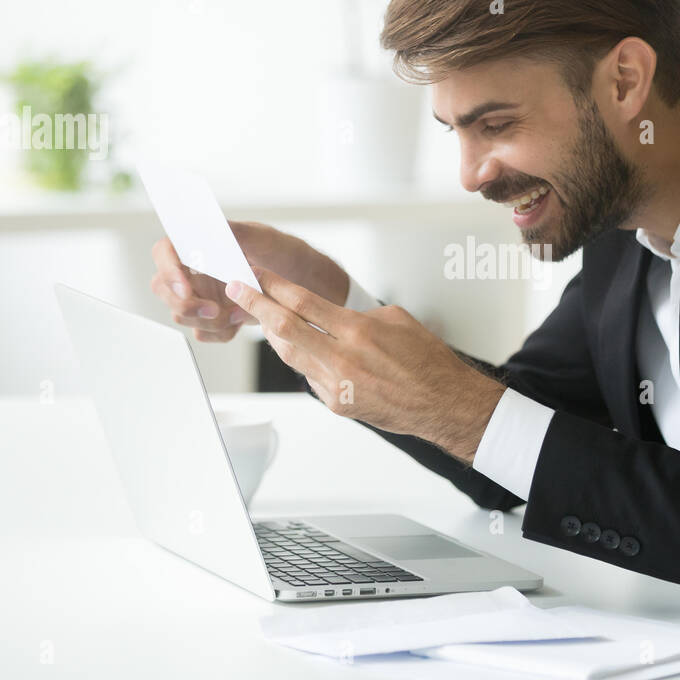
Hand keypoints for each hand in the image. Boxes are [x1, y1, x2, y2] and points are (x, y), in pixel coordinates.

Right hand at [149, 221, 350, 342]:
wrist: (305, 284)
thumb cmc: (286, 254)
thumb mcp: (267, 239)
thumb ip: (239, 233)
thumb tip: (215, 227)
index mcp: (201, 244)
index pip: (165, 252)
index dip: (168, 268)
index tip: (186, 284)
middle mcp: (196, 270)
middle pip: (164, 288)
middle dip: (185, 303)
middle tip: (214, 309)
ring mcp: (203, 295)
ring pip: (182, 314)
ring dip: (208, 320)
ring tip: (238, 313)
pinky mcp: (215, 317)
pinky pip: (203, 332)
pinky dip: (220, 332)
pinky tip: (242, 321)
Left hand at [225, 267, 504, 463]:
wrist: (443, 403)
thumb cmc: (427, 361)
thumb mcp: (396, 320)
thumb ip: (356, 315)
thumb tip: (329, 313)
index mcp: (359, 331)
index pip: (304, 302)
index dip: (275, 286)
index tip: (258, 276)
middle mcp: (344, 358)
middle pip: (285, 328)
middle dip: (256, 306)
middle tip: (237, 290)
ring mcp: (337, 385)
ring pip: (290, 355)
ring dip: (272, 333)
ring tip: (260, 317)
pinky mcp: (337, 404)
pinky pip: (308, 376)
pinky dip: (301, 359)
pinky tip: (297, 348)